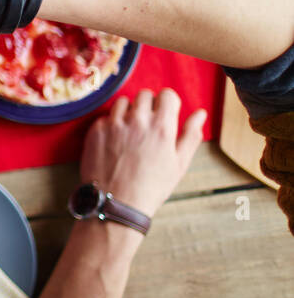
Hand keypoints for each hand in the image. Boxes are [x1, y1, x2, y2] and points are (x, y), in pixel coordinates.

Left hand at [79, 88, 205, 217]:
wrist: (116, 202)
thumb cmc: (152, 186)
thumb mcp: (179, 164)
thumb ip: (191, 135)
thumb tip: (200, 113)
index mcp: (162, 127)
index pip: (167, 95)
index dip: (167, 103)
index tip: (165, 113)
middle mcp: (138, 120)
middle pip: (145, 95)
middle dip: (148, 105)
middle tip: (148, 123)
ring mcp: (114, 124)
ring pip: (123, 101)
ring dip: (129, 111)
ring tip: (131, 130)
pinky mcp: (96, 130)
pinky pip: (105, 116)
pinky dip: (111, 123)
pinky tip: (115, 141)